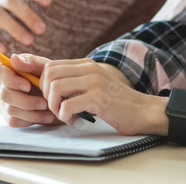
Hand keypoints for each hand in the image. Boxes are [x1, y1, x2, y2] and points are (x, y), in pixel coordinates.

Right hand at [0, 53, 59, 127]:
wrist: (63, 99)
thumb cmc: (52, 79)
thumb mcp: (46, 68)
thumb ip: (31, 62)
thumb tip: (13, 58)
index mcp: (11, 71)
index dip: (10, 80)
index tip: (28, 85)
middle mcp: (6, 87)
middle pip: (4, 95)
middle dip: (26, 101)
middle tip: (44, 102)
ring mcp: (6, 103)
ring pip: (11, 110)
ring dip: (32, 112)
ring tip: (49, 109)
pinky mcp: (11, 117)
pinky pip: (14, 121)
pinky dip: (33, 119)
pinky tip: (46, 116)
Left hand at [40, 58, 161, 134]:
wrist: (142, 110)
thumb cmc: (117, 101)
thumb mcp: (95, 83)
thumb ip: (77, 80)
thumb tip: (50, 85)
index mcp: (87, 64)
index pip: (51, 65)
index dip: (43, 84)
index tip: (51, 98)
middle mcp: (89, 69)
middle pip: (49, 74)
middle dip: (45, 94)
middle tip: (56, 107)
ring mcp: (94, 82)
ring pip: (55, 87)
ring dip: (53, 106)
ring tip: (63, 115)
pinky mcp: (98, 99)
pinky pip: (67, 105)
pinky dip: (64, 116)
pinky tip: (72, 120)